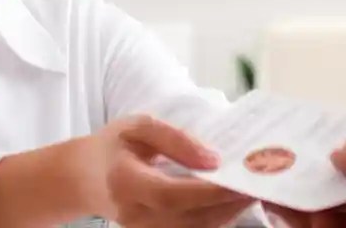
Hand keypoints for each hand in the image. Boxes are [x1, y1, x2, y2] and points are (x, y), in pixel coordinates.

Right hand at [81, 115, 253, 227]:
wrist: (83, 177)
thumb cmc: (114, 145)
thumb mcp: (138, 126)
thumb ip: (175, 139)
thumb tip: (214, 159)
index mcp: (126, 182)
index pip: (173, 195)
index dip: (210, 192)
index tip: (243, 178)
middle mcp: (134, 214)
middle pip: (190, 220)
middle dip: (229, 204)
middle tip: (261, 183)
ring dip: (227, 214)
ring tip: (252, 190)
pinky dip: (215, 219)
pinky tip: (231, 201)